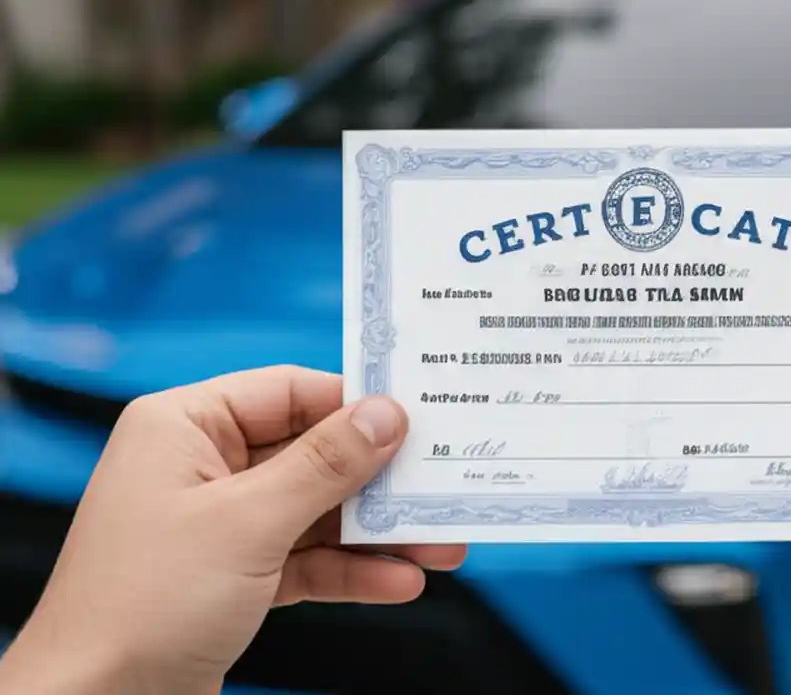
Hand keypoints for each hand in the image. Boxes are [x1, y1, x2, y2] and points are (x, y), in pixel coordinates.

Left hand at [0, 367, 465, 693]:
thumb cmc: (143, 604)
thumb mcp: (248, 523)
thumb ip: (325, 465)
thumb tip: (386, 414)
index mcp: (184, 427)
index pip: (289, 391)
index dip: (356, 403)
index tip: (420, 416)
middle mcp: (200, 466)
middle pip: (312, 453)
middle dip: (379, 479)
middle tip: (442, 483)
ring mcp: (218, 525)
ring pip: (316, 511)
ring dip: (377, 532)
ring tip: (440, 544)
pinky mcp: (233, 577)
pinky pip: (306, 559)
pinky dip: (350, 571)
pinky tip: (399, 582)